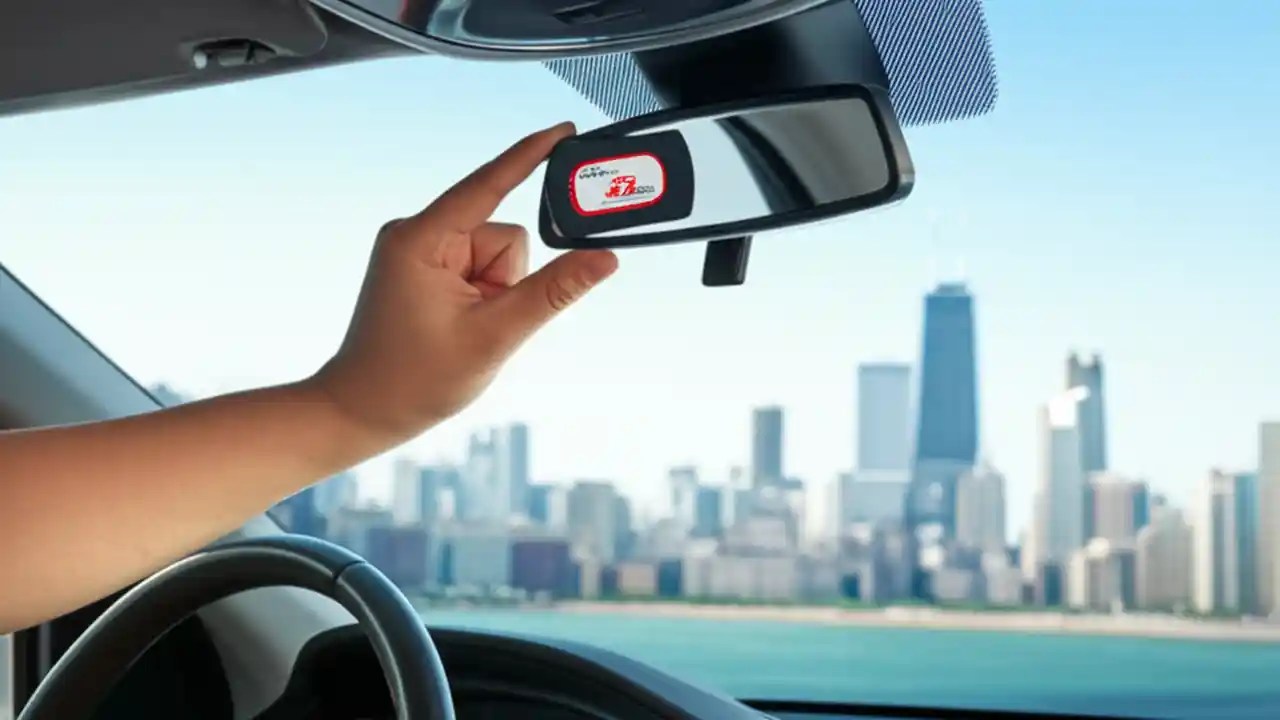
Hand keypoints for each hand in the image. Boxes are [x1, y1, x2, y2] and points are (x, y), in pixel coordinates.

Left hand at [311, 122, 617, 443]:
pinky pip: (478, 267)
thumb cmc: (414, 381)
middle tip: (480, 323)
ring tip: (464, 329)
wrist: (361, 411)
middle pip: (503, 236)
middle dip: (507, 281)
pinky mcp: (423, 266)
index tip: (565, 130)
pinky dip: (483, 296)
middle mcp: (415, 233)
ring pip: (496, 256)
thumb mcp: (495, 337)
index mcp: (421, 239)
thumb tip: (603, 259)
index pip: (489, 184)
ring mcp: (418, 250)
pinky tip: (458, 325)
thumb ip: (554, 292)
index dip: (530, 155)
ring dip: (495, 293)